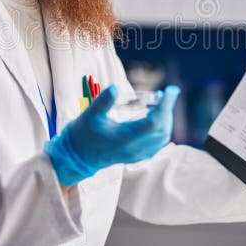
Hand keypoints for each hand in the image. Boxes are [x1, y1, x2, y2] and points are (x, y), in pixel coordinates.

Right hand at [45, 84, 179, 185]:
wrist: (75, 157)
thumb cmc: (82, 135)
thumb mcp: (89, 115)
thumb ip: (103, 101)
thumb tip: (115, 88)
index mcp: (125, 138)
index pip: (154, 122)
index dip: (165, 106)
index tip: (170, 91)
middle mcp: (134, 148)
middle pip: (162, 130)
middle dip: (168, 110)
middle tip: (168, 94)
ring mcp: (136, 154)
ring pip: (162, 138)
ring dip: (166, 120)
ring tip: (162, 104)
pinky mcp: (135, 156)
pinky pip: (156, 145)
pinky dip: (162, 130)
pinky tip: (156, 119)